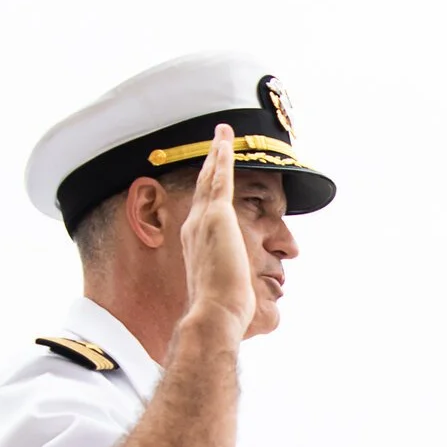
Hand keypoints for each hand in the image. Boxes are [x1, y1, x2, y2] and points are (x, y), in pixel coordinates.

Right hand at [180, 122, 257, 336]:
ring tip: (222, 133)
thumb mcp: (226, 292)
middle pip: (202, 188)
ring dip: (216, 153)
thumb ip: (233, 286)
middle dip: (208, 164)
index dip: (206, 191)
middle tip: (215, 144)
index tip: (210, 176)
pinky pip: (220, 178)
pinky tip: (226, 140)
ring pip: (210, 177)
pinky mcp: (216, 215)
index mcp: (195, 244)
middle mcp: (194, 228)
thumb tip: (252, 307)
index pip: (202, 210)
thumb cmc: (221, 311)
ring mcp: (203, 220)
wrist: (214, 313)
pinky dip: (222, 156)